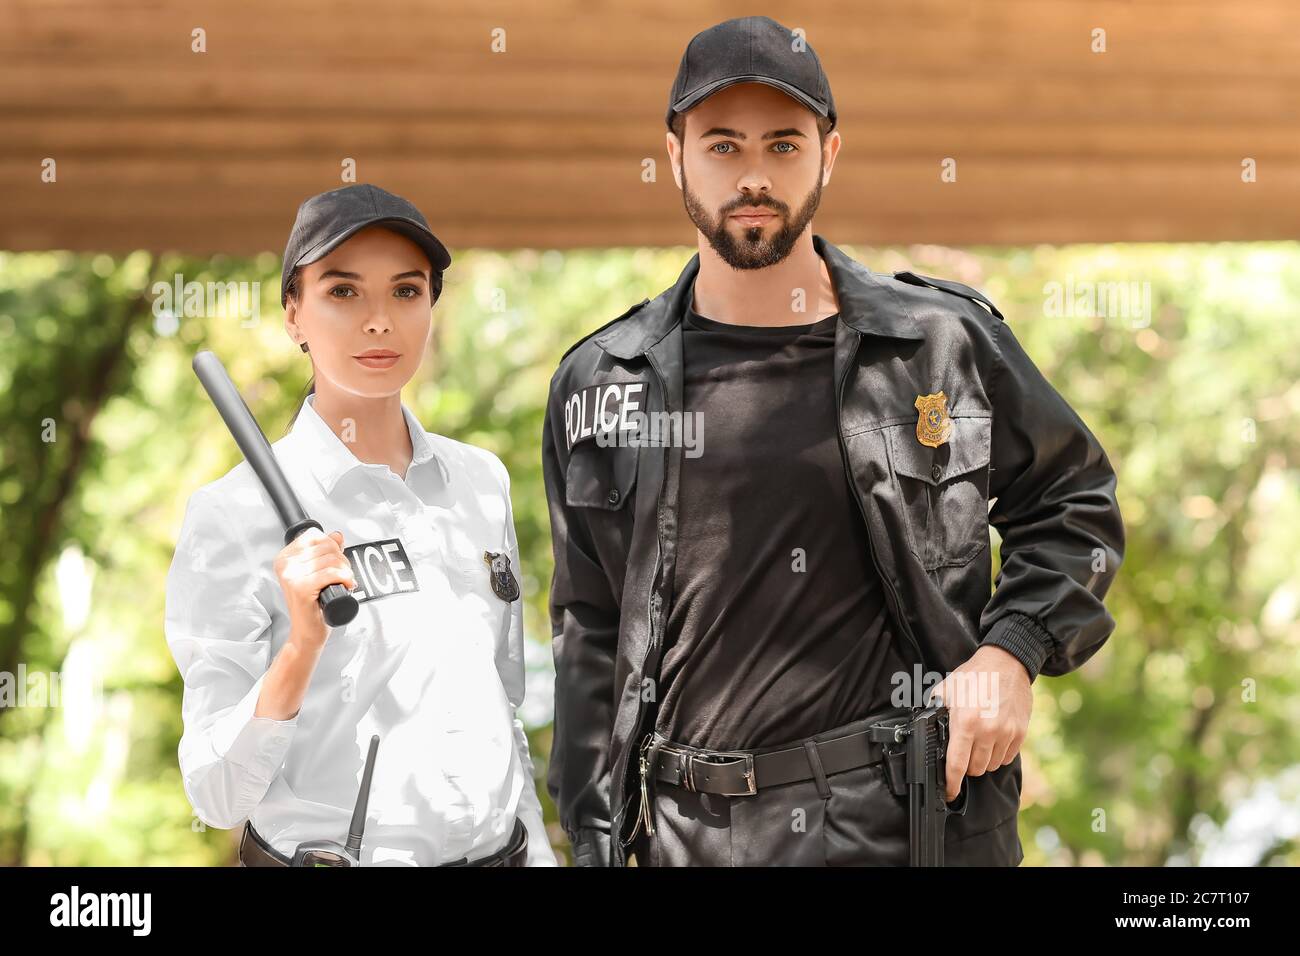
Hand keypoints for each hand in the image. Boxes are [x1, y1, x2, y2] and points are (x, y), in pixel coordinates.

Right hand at [272, 528, 356, 648]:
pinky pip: (332, 573)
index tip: (334, 563)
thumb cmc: (313, 604)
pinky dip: (345, 578)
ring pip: (332, 560)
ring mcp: (291, 576)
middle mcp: (285, 565)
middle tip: (342, 576)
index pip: (315, 535)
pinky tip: (346, 586)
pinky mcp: (301, 588)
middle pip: (326, 546)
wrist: (307, 632)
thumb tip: (336, 535)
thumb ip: (326, 552)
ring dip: (345, 571)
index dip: (332, 547)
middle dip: (342, 560)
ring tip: (344, 583)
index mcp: (285, 558)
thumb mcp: (318, 573)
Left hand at [928, 644, 1032, 801]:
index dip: (951, 783)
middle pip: (975, 770)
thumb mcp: (946, 690)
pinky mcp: (1020, 733)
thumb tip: (924, 728)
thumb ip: (934, 711)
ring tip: (978, 742)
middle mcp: (988, 732)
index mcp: (966, 722)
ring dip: (982, 761)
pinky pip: (1007, 758)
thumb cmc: (974, 676)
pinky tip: (992, 739)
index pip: (956, 765)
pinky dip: (998, 755)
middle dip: (966, 766)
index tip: (949, 792)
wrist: (1007, 663)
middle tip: (963, 752)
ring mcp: (1006, 734)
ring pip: (991, 766)